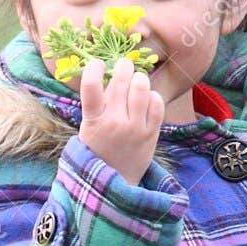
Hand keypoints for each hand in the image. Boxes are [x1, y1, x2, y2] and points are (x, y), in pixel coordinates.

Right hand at [78, 55, 163, 185]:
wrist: (114, 182)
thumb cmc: (99, 150)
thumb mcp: (89, 129)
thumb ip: (99, 104)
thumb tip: (113, 74)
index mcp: (93, 120)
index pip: (91, 85)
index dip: (94, 68)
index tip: (98, 64)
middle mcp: (114, 122)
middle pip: (121, 80)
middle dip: (123, 67)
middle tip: (124, 66)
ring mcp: (135, 128)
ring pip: (141, 86)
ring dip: (139, 78)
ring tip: (137, 81)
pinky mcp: (151, 134)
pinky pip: (157, 103)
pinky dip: (153, 96)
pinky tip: (147, 99)